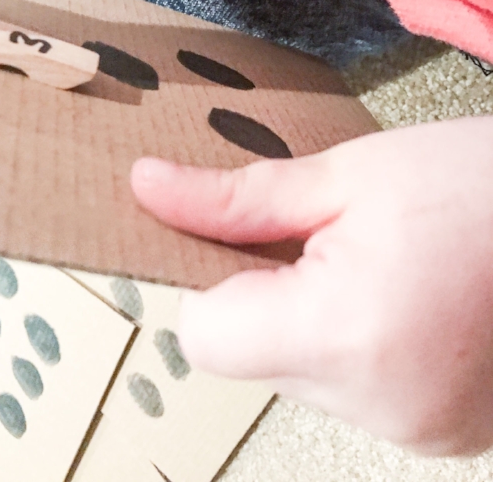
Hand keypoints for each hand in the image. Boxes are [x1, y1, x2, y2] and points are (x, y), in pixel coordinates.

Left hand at [131, 116, 492, 455]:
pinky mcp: (439, 434)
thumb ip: (235, 197)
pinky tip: (397, 298)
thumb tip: (148, 188)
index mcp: (347, 332)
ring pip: (299, 376)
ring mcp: (415, 429)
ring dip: (311, 321)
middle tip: (319, 237)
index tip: (237, 238)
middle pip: (251, 358)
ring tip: (371, 265)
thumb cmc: (478, 181)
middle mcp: (379, 404)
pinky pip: (351, 391)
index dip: (209, 282)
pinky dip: (354, 347)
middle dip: (263, 295)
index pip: (206, 338)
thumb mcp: (348, 173)